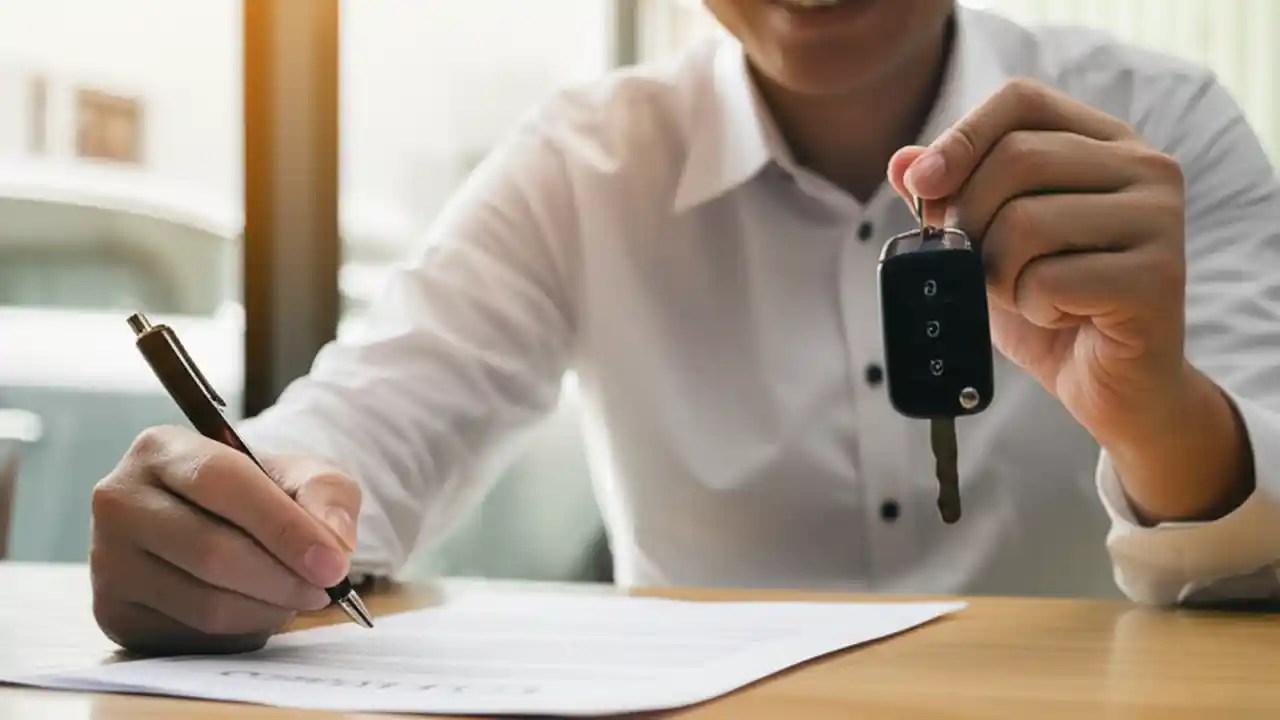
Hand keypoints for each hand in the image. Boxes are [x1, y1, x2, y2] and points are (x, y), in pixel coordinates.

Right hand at [91, 426, 360, 654]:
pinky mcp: (114, 612)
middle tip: (325, 589)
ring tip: (296, 595)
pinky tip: (258, 608)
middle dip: (283, 577)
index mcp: (161, 449)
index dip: (284, 527)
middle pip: (211, 550)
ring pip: (205, 602)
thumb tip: (334, 543)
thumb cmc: (260, 494)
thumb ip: (328, 495)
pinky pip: (192, 636)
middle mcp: (120, 500)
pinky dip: (243, 630)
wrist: (214, 524)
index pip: (223, 483)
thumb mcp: (302, 475)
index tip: (333, 562)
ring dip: (268, 608)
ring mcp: (108, 560)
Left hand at [887, 78, 1251, 521]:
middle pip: (1017, 159)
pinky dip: (1033, 308)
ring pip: (1027, 221)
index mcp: (1105, 142)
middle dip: (971, 220)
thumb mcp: (990, 244)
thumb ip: (954, 198)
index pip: (1023, 101)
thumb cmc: (1055, 306)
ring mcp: (1159, 219)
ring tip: (1026, 295)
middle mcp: (1145, 167)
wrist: (1115, 386)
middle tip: (976, 266)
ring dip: (1000, 274)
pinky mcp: (1157, 277)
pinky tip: (1062, 317)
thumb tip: (902, 163)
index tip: (922, 184)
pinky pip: (1050, 280)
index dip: (962, 136)